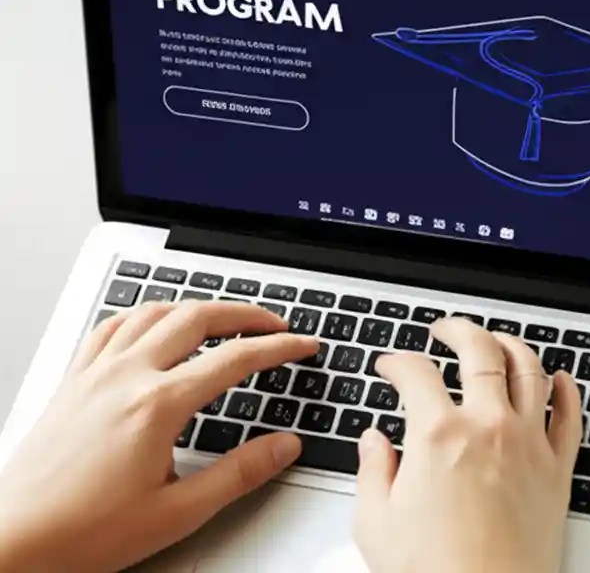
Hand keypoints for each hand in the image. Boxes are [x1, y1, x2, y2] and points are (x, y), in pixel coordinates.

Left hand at [0, 301, 318, 571]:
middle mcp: (125, 378)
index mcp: (157, 406)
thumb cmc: (82, 533)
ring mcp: (94, 375)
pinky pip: (111, 327)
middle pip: (197, 318)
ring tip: (223, 317)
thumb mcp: (178, 512)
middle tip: (275, 324)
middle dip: (245, 314)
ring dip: (197, 306)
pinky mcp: (72, 383)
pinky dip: (144, 315)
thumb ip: (240, 474)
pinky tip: (153, 324)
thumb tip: (284, 447)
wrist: (14, 542)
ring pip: (153, 312)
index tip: (302, 346)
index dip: (279, 348)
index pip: (235, 359)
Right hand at [355, 318, 582, 572]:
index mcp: (438, 435)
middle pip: (479, 352)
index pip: (415, 372)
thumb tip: (374, 443)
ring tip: (497, 342)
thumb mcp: (376, 524)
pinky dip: (567, 390)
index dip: (396, 361)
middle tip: (445, 330)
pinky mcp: (557, 469)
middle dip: (457, 330)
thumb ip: (373, 472)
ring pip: (529, 371)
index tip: (391, 365)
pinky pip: (570, 416)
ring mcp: (528, 444)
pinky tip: (560, 379)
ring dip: (511, 346)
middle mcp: (488, 428)